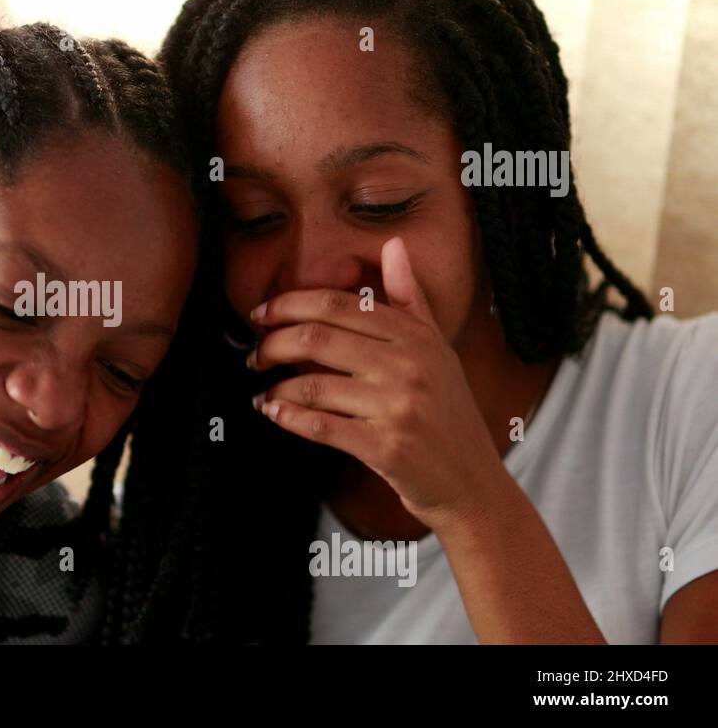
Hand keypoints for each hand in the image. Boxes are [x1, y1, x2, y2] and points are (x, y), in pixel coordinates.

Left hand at [247, 236, 505, 527]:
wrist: (472, 482)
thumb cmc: (448, 413)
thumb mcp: (437, 350)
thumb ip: (410, 298)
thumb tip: (394, 245)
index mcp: (415, 336)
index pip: (337, 304)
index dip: (289, 304)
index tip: (261, 314)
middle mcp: (409, 366)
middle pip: (317, 338)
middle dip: (272, 344)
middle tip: (254, 355)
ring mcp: (399, 407)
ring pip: (312, 385)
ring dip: (275, 388)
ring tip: (263, 393)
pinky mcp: (387, 448)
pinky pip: (321, 426)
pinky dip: (288, 418)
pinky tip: (274, 413)